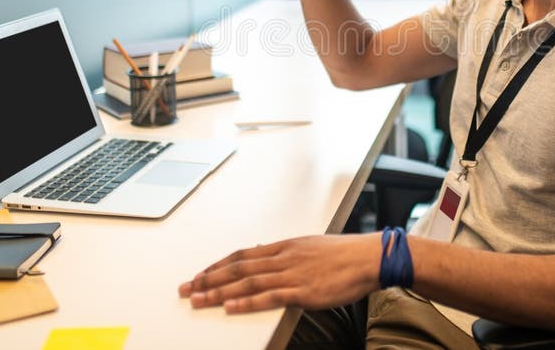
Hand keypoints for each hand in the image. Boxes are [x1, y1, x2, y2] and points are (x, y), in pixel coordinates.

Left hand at [179, 233, 380, 312]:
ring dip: (219, 292)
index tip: (200, 274)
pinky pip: (268, 297)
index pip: (242, 255)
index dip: (218, 265)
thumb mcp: (310, 247)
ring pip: (247, 283)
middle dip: (208, 279)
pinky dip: (247, 303)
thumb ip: (288, 256)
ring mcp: (291, 274)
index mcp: (284, 247)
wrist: (368, 257)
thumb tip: (269, 261)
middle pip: (237, 268)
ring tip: (198, 300)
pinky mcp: (302, 291)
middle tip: (186, 288)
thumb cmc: (344, 254)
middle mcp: (282, 258)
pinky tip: (230, 308)